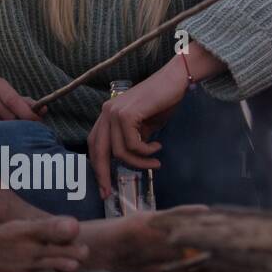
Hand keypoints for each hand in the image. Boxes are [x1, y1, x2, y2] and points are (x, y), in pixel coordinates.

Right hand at [0, 75, 43, 122]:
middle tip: (24, 126)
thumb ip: (28, 103)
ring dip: (7, 129)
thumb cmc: (1, 98)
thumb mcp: (14, 96)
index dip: (26, 113)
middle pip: (6, 115)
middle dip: (18, 123)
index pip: (13, 101)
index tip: (36, 120)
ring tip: (8, 126)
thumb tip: (43, 109)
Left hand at [87, 59, 188, 199]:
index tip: (105, 186)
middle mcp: (106, 112)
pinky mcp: (127, 114)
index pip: (95, 145)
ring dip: (138, 161)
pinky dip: (146, 151)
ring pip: (119, 151)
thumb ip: (134, 138)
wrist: (177, 79)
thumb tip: (131, 160)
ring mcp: (114, 112)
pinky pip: (133, 144)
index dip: (98, 167)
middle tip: (111, 192)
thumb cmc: (164, 100)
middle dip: (103, 175)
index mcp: (107, 114)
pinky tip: (157, 147)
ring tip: (155, 161)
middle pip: (98, 151)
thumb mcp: (145, 124)